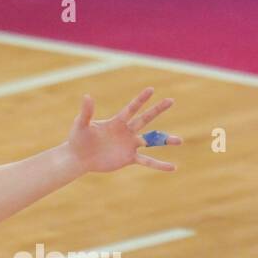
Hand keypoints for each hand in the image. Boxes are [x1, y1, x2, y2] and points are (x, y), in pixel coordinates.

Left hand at [67, 87, 181, 172]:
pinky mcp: (129, 158)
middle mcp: (127, 131)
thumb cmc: (78, 139)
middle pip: (145, 119)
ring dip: (165, 140)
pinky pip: (147, 161)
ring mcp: (130, 144)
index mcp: (117, 122)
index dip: (141, 100)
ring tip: (179, 140)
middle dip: (157, 109)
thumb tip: (87, 96)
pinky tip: (172, 167)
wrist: (78, 157)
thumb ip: (86, 112)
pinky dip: (159, 164)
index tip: (151, 89)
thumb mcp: (81, 125)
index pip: (131, 109)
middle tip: (171, 100)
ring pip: (151, 141)